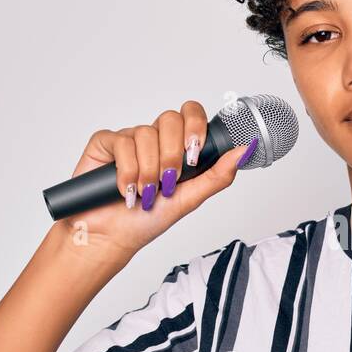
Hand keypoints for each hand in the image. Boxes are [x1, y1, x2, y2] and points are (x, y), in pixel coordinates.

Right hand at [57, 101, 253, 260]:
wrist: (112, 237)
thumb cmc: (148, 220)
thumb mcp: (190, 199)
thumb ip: (218, 175)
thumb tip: (246, 150)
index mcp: (176, 147)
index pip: (191, 114)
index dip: (195, 127)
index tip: (194, 155)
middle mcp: (153, 139)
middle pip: (169, 119)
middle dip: (171, 155)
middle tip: (168, 182)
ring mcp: (129, 139)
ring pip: (144, 133)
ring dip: (148, 170)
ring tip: (145, 193)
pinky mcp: (105, 143)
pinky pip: (120, 141)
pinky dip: (126, 169)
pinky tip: (124, 189)